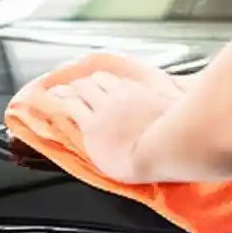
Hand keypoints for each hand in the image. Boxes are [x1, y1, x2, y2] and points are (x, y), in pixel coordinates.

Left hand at [48, 64, 185, 182]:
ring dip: (69, 90)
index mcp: (139, 92)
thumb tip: (179, 105)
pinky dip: (60, 101)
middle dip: (85, 83)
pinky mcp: (92, 126)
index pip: (116, 81)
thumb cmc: (176, 137)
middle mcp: (119, 96)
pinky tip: (52, 100)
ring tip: (58, 91)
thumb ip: (170, 105)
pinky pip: (71, 107)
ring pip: (81, 91)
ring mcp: (104, 110)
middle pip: (96, 82)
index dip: (105, 82)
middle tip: (77, 86)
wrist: (162, 151)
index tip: (101, 84)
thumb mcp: (176, 112)